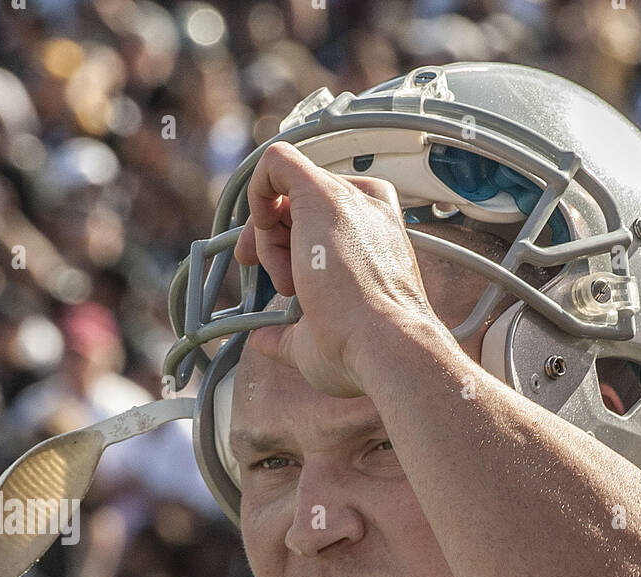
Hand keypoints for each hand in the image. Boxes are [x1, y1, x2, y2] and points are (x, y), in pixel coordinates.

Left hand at [233, 141, 444, 395]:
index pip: (322, 220)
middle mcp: (367, 211)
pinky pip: (277, 161)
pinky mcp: (322, 193)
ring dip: (268, 239)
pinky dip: (257, 189)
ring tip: (289, 284)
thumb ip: (286, 334)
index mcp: (376, 237)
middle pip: (300, 203)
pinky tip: (261, 230)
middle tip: (254, 268)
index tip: (278, 277)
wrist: (387, 346)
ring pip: (286, 193)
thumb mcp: (318, 340)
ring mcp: (348, 199)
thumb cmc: (364, 350)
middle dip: (269, 236)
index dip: (288, 242)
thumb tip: (261, 341)